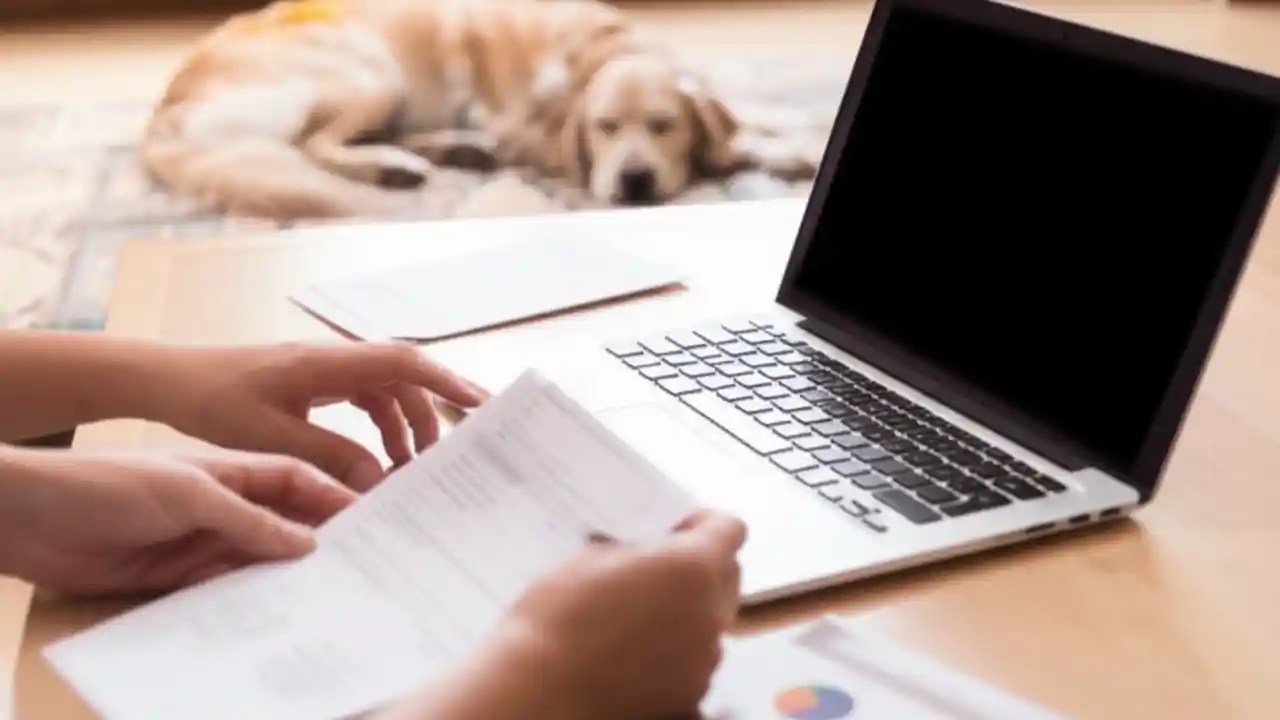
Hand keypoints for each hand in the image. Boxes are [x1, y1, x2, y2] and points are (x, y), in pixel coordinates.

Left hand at [0, 447, 355, 596]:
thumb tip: (308, 544)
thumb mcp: (188, 494)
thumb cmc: (108, 484)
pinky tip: (278, 614)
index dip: (334, 497)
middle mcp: (223, 505)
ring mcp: (202, 542)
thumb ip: (248, 519)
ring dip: (290, 576)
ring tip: (331, 595)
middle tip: (362, 564)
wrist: (31, 517)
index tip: (373, 519)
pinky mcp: (179, 577)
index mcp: (231, 470)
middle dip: (322, 541)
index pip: (297, 482)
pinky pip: (229, 589)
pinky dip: (252, 600)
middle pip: (285, 524)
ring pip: (261, 560)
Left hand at [152, 342, 488, 490]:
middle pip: (404, 378)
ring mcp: (325, 368)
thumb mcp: (272, 436)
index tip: (481, 403)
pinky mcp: (315, 382)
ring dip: (405, 426)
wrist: (168, 380)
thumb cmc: (211, 399)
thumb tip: (381, 478)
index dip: (446, 381)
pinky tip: (379, 457)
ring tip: (410, 469)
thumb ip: (329, 456)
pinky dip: (381, 426)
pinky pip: (364, 399)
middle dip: (433, 414)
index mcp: (327, 362)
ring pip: (386, 391)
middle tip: (448, 456)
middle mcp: (333, 358)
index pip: (403, 363)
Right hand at [385, 510, 746, 719]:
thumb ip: (634, 549)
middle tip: (657, 568)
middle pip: (726, 576)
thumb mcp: (589, 558)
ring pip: (709, 620)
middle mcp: (709, 614)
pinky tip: (632, 651)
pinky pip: (693, 659)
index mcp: (691, 568)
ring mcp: (703, 659)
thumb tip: (644, 550)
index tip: (679, 527)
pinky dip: (673, 651)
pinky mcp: (689, 695)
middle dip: (699, 566)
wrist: (539, 693)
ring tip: (636, 616)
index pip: (730, 528)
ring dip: (686, 611)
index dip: (705, 523)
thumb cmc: (555, 622)